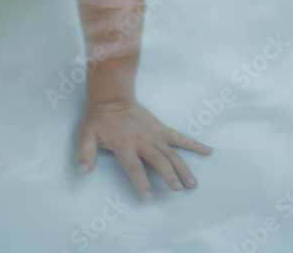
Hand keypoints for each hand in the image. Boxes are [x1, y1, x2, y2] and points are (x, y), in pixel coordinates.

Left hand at [75, 100, 211, 198]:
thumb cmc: (99, 119)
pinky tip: (208, 151)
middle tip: (177, 188)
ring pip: (171, 152)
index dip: (140, 181)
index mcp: (124, 144)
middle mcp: (142, 140)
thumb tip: (84, 170)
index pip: (133, 166)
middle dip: (168, 174)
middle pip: (157, 160)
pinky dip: (194, 144)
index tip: (148, 196)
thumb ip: (85, 153)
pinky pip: (180, 137)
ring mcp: (154, 134)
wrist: (112, 97)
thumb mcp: (86, 135)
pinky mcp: (161, 128)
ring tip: (192, 183)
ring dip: (182, 167)